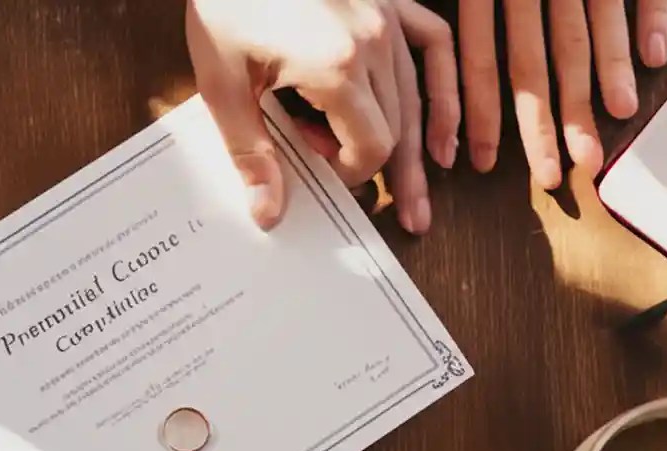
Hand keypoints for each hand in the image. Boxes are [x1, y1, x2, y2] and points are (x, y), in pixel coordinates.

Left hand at [187, 0, 459, 233]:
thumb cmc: (225, 2)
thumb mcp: (222, 82)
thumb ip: (250, 151)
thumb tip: (268, 213)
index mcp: (336, 65)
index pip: (372, 148)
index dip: (350, 173)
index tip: (319, 167)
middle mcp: (374, 42)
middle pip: (398, 129)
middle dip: (373, 163)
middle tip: (374, 198)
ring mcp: (387, 16)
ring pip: (416, 98)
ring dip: (414, 145)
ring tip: (417, 197)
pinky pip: (434, 44)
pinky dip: (443, 90)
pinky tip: (444, 133)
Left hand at [460, 0, 666, 184]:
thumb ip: (472, 13)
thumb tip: (443, 67)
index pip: (478, 58)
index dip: (480, 112)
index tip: (483, 163)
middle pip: (532, 60)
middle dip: (541, 122)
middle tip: (550, 176)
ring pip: (588, 25)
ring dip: (605, 70)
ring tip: (620, 113)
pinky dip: (651, 17)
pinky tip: (654, 55)